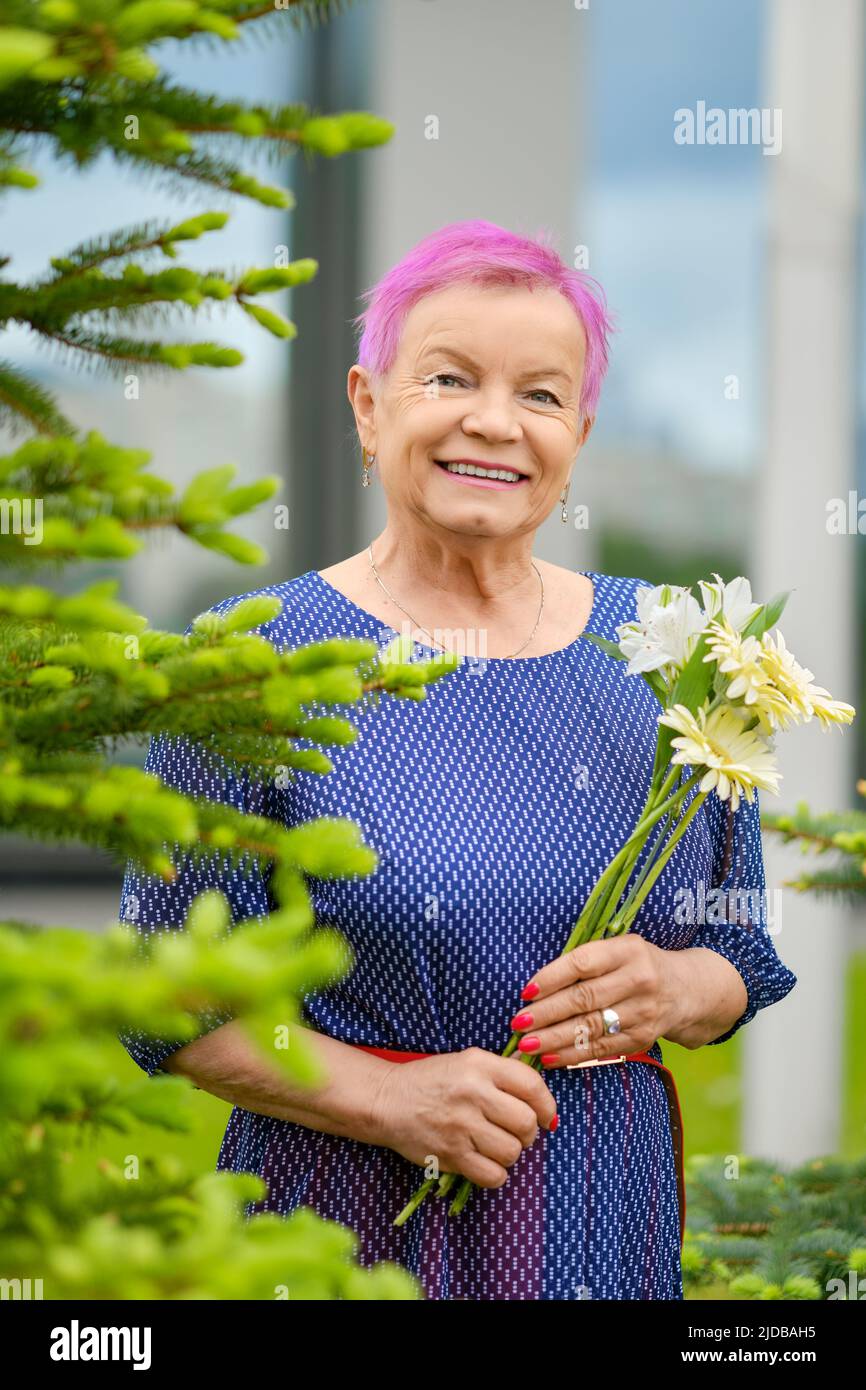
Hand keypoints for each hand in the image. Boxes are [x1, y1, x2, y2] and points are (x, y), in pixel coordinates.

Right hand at [371, 1047, 557, 1188]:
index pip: (532, 1086)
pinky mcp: (450, 1155)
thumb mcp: (468, 1062)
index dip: (547, 1105)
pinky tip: (485, 1161)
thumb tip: (543, 1094)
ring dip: (510, 1152)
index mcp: (479, 1065)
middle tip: (515, 1131)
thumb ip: (504, 1073)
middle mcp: (472, 1094)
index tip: (545, 1116)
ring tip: (496, 1144)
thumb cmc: (433, 1080)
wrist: (387, 1100)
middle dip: (528, 1132)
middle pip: (526, 1123)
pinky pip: (493, 1175)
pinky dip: (495, 1173)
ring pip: (511, 1152)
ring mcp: (460, 1126)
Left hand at [509, 934, 682, 1069]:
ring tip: (527, 1044)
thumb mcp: (618, 950)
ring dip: (554, 1038)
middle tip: (519, 1023)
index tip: (526, 992)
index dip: (552, 978)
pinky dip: (572, 1055)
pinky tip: (549, 1058)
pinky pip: (602, 1049)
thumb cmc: (636, 966)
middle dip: (547, 1013)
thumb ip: (585, 962)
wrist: (685, 991)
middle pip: (585, 998)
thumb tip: (535, 986)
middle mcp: (639, 980)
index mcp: (628, 950)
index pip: (583, 963)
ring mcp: (643, 1011)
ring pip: (591, 1027)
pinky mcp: (642, 1038)